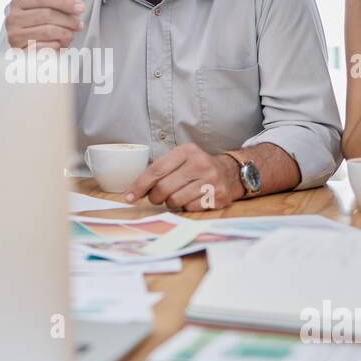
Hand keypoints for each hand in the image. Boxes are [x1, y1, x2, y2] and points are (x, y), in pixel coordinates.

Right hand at [4, 0, 84, 49]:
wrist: (32, 54)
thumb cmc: (41, 28)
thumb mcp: (50, 10)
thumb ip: (62, 2)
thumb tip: (75, 1)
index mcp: (19, 3)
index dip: (63, 1)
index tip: (80, 7)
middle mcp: (12, 18)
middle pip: (47, 14)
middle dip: (68, 19)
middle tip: (78, 25)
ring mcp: (14, 36)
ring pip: (48, 31)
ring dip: (65, 33)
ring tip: (70, 35)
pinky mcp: (20, 53)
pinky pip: (45, 47)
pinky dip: (57, 46)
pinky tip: (60, 45)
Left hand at [124, 143, 241, 211]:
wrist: (230, 172)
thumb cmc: (197, 167)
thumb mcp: (180, 159)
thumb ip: (159, 171)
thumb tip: (134, 191)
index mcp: (186, 151)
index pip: (156, 170)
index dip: (140, 185)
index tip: (129, 196)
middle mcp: (200, 163)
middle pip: (163, 188)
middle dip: (154, 197)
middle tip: (156, 197)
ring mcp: (210, 180)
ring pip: (175, 200)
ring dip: (171, 202)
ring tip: (177, 195)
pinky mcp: (217, 196)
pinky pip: (189, 208)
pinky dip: (185, 207)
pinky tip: (191, 198)